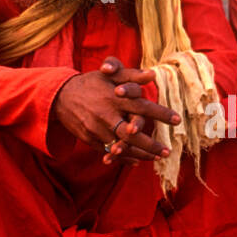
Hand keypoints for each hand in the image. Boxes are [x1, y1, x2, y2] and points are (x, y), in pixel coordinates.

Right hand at [52, 56, 180, 164]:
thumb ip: (131, 75)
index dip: (160, 114)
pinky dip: (123, 158)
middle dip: (151, 145)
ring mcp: (96, 129)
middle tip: (168, 152)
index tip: (177, 120)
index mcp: (113, 97)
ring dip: (140, 154)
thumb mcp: (109, 75)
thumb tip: (152, 75)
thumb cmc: (90, 83)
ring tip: (157, 158)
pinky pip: (108, 151)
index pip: (141, 106)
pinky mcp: (89, 139)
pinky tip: (137, 161)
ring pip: (121, 146)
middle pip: (132, 134)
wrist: (60, 95)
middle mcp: (106, 115)